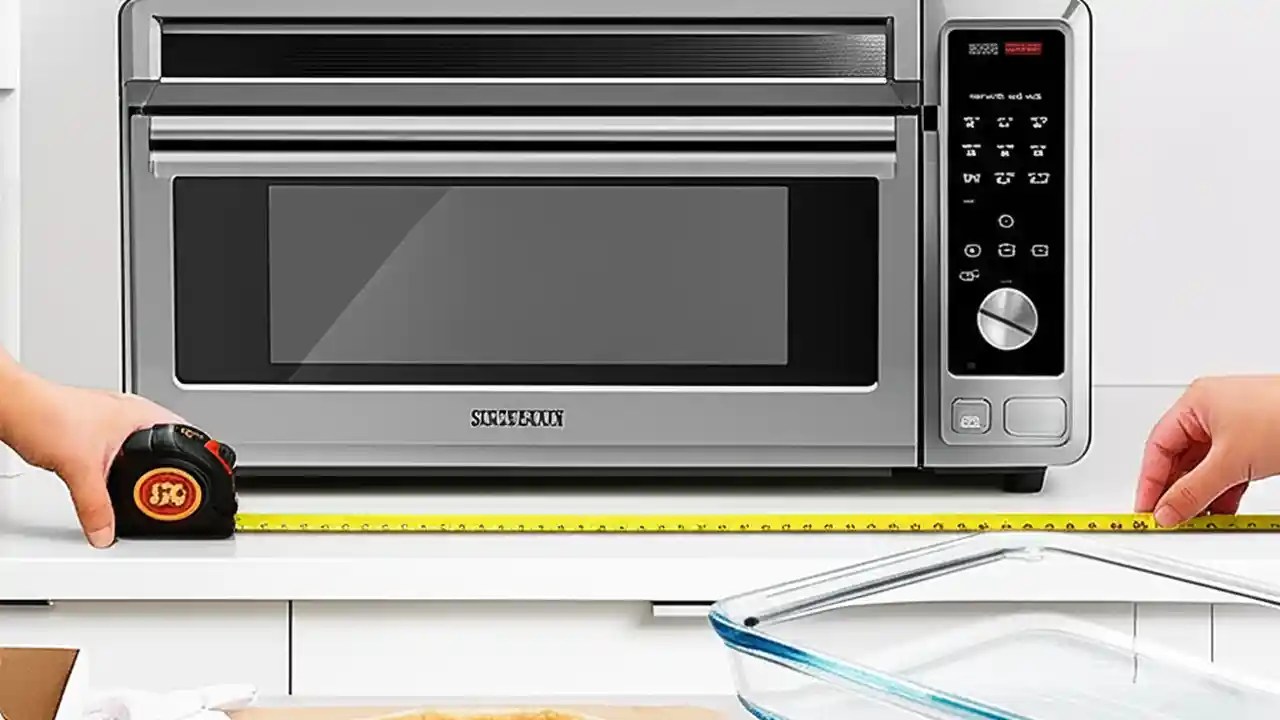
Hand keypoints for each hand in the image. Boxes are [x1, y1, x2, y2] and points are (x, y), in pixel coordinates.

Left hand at [4, 375, 182, 546]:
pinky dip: (122, 464)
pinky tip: (113, 477)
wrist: (12, 407)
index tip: (202, 475)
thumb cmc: (45, 414)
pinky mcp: (92, 427)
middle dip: (171, 465)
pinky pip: (119, 449)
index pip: (185, 432)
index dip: (198, 454)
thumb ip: (95, 507)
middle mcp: (128, 413)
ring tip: (147, 486)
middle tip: (178, 488)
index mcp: (141, 414)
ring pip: (140, 443)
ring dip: (143, 464)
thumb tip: (104, 532)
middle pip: (165, 440)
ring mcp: (110, 418)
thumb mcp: (79, 469)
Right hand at [1136, 376, 1279, 526]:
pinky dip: (1222, 489)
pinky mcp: (1254, 440)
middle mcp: (1211, 411)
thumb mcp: (1230, 462)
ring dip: (1200, 493)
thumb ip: (1193, 491)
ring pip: (1204, 465)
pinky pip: (1227, 468)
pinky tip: (1221, 509)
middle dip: (1176, 490)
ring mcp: (1234, 425)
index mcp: (1195, 403)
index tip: (1147, 509)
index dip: (1149, 481)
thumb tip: (1167, 510)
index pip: (1158, 446)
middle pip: (1180, 457)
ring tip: (1196, 517)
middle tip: (1170, 517)